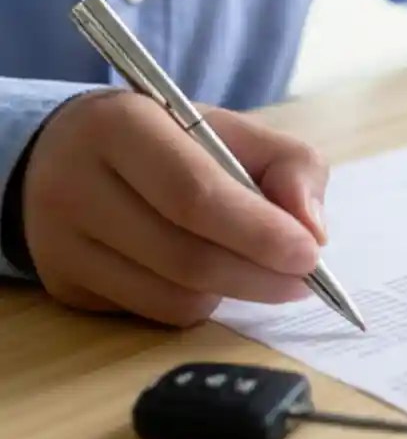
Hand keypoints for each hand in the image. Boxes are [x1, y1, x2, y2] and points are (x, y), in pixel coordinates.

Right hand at [23, 90, 328, 326]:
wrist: (65, 157)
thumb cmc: (168, 142)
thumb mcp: (231, 130)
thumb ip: (289, 165)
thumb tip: (313, 231)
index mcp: (120, 126)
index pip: (195, 194)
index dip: (260, 232)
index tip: (310, 253)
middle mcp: (75, 184)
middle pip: (185, 255)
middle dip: (259, 274)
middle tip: (304, 278)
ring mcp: (61, 242)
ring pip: (172, 294)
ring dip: (235, 292)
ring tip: (261, 271)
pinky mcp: (67, 285)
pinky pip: (154, 312)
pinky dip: (201, 303)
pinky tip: (212, 277)